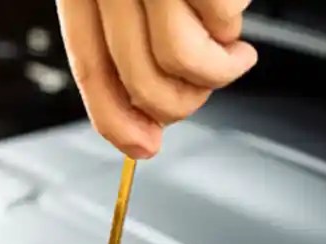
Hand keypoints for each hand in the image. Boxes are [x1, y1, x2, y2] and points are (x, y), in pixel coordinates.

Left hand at [57, 0, 257, 157]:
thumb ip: (131, 35)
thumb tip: (148, 116)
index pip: (90, 68)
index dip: (114, 119)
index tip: (141, 148)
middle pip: (139, 76)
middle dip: (178, 105)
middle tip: (202, 90)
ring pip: (182, 59)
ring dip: (217, 71)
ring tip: (234, 53)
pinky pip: (222, 21)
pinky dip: (235, 26)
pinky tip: (235, 14)